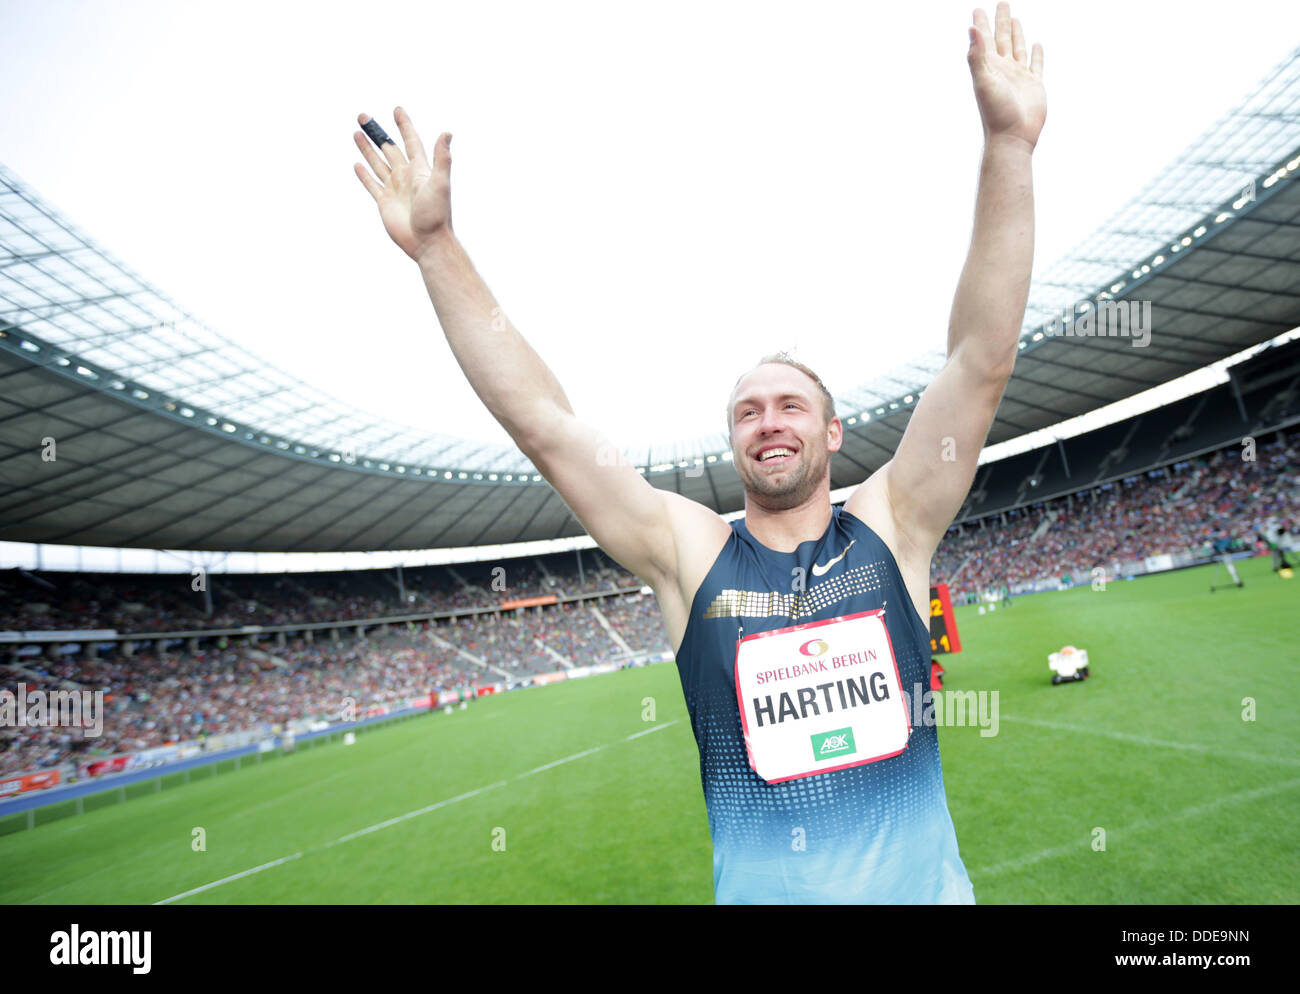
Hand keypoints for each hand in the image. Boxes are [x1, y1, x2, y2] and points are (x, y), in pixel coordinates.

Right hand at [353, 107, 452, 261]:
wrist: (427, 242)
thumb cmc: (437, 214)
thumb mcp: (440, 182)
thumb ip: (442, 158)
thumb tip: (447, 132)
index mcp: (419, 170)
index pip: (410, 141)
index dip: (404, 126)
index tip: (397, 110)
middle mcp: (406, 176)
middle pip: (389, 149)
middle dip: (377, 133)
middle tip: (363, 117)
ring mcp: (394, 189)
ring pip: (377, 163)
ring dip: (367, 149)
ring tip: (356, 133)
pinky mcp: (384, 203)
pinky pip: (372, 184)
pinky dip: (364, 174)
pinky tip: (357, 164)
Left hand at [968, 3, 1045, 149]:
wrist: (1012, 137)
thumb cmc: (995, 113)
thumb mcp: (983, 80)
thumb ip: (977, 55)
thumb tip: (972, 27)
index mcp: (989, 66)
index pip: (984, 39)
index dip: (981, 23)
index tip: (977, 9)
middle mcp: (1002, 69)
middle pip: (1002, 38)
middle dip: (1001, 21)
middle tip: (1001, 3)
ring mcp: (1018, 77)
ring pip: (1017, 48)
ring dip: (1016, 33)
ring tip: (1014, 19)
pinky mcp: (1034, 85)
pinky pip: (1035, 64)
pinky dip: (1036, 53)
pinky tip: (1037, 44)